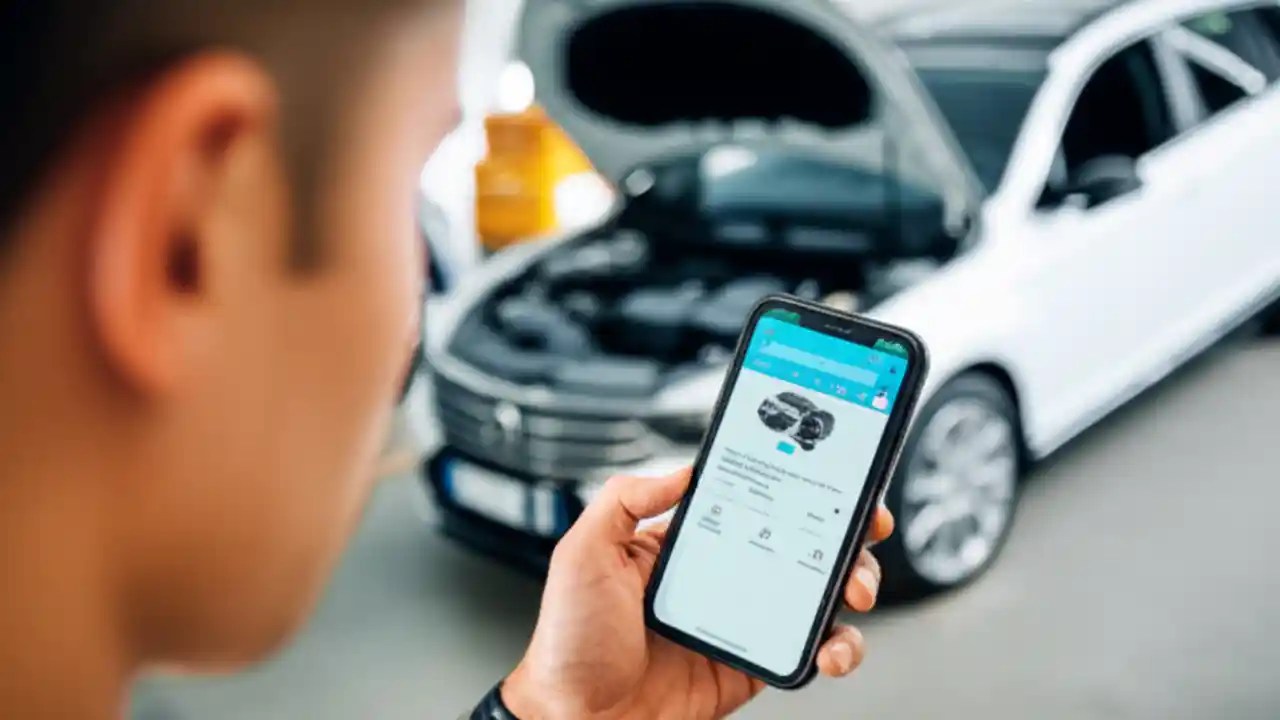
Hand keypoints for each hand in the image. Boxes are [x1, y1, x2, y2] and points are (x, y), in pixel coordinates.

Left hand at [503, 468, 893, 719]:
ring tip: (856, 591)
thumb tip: (680, 469)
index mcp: (685, 542)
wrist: (578, 719)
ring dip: (853, 584)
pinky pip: (808, 649)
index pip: (753, 501)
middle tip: (864, 530)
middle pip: (800, 542)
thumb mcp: (583, 552)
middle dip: (845, 532)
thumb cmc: (570, 641)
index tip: (832, 478)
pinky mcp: (753, 664)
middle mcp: (720, 575)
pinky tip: (832, 646)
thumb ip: (624, 500)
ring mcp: (741, 620)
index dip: (797, 487)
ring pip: (817, 593)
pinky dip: (837, 646)